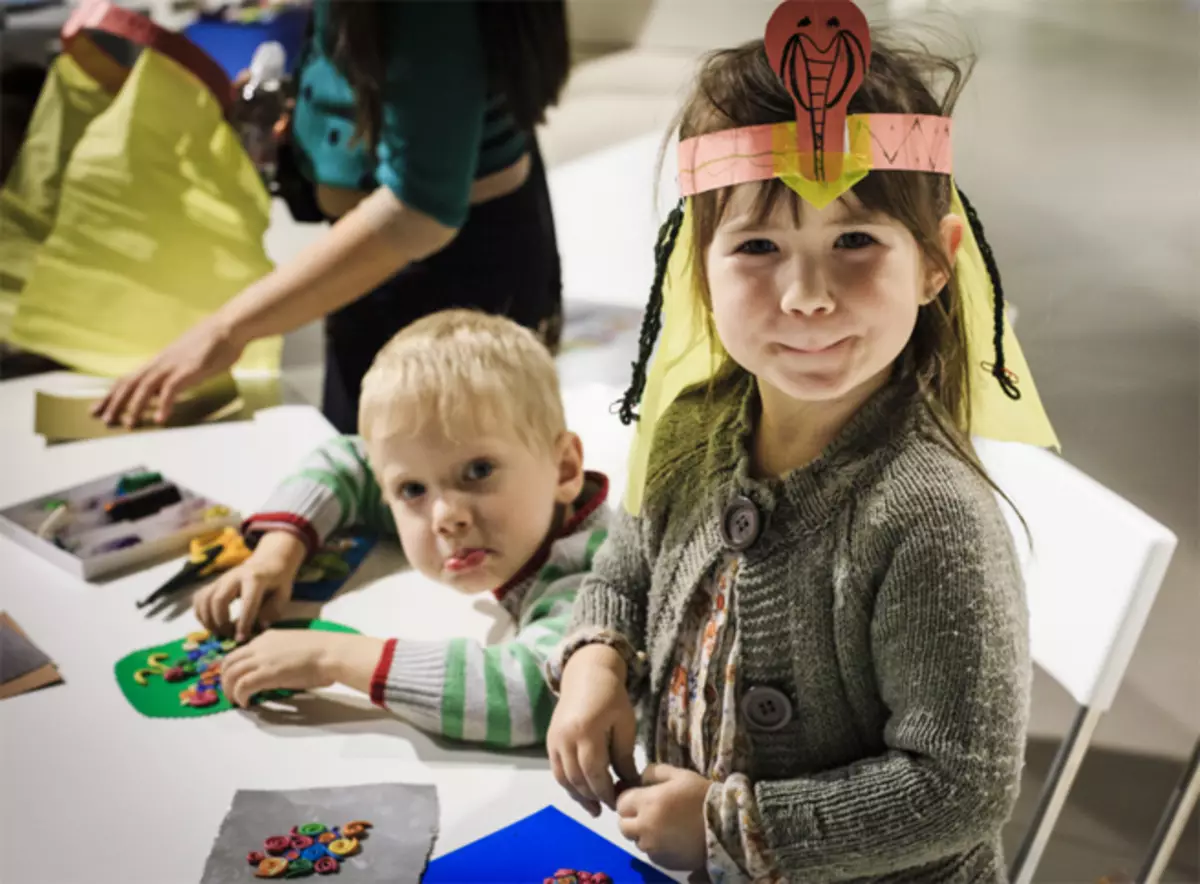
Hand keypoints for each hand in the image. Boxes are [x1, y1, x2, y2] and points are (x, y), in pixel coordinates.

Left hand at [93, 314, 244, 426]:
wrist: (228, 327)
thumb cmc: (212, 342)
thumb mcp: (187, 358)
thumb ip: (175, 371)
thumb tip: (169, 384)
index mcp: (159, 361)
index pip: (128, 378)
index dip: (112, 394)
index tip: (99, 408)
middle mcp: (161, 363)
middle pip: (130, 383)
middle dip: (114, 402)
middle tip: (103, 419)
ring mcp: (173, 366)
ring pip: (145, 387)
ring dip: (134, 406)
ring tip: (128, 424)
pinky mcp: (188, 370)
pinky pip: (172, 389)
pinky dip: (164, 404)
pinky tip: (161, 419)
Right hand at [193, 532, 306, 642]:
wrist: (268, 563)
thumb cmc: (276, 582)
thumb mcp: (282, 595)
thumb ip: (272, 612)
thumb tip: (258, 627)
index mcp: (255, 578)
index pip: (247, 602)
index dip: (243, 623)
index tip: (242, 638)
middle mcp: (234, 576)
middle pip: (218, 599)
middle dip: (222, 622)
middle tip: (230, 635)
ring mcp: (221, 579)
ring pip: (204, 600)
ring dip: (208, 620)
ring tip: (220, 632)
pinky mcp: (213, 583)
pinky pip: (198, 600)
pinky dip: (200, 615)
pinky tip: (211, 624)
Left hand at [221, 630, 336, 707]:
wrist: (331, 652)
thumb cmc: (322, 652)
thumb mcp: (294, 648)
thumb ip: (279, 656)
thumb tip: (275, 671)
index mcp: (267, 638)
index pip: (240, 652)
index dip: (233, 668)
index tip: (236, 681)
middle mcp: (259, 646)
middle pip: (228, 662)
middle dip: (225, 679)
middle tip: (231, 693)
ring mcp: (261, 659)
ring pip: (231, 674)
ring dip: (229, 689)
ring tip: (236, 700)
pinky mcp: (266, 673)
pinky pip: (242, 686)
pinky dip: (240, 696)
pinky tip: (246, 703)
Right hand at [547, 643, 640, 816]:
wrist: (586, 675)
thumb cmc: (612, 697)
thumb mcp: (625, 723)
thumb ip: (624, 755)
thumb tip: (630, 784)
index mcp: (586, 731)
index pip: (594, 772)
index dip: (606, 791)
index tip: (619, 801)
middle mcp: (565, 738)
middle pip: (577, 778)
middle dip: (593, 796)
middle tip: (610, 807)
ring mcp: (554, 740)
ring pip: (563, 778)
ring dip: (578, 796)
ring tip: (595, 808)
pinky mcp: (550, 741)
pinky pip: (557, 770)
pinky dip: (569, 785)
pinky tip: (582, 792)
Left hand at [616, 764, 710, 870]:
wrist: (726, 827)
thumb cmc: (702, 796)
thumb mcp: (680, 775)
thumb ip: (655, 772)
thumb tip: (640, 776)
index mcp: (647, 803)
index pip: (621, 804)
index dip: (629, 800)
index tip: (641, 798)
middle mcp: (645, 828)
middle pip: (623, 826)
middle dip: (631, 819)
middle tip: (649, 813)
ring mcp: (653, 848)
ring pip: (636, 841)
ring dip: (643, 834)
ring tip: (664, 826)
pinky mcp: (663, 862)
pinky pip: (651, 854)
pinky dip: (656, 847)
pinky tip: (672, 838)